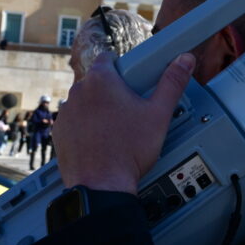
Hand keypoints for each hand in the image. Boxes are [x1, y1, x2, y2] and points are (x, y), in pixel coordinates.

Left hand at [53, 52, 193, 193]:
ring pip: (84, 103)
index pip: (107, 58)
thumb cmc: (128, 151)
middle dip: (111, 91)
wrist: (102, 186)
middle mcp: (78, 93)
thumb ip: (172, 83)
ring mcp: (66, 114)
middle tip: (130, 109)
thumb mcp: (159, 114)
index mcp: (101, 80)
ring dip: (96, 110)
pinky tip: (100, 141)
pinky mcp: (59, 133)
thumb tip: (184, 61)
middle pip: (96, 82)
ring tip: (116, 128)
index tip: (130, 78)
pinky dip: (84, 128)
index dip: (121, 66)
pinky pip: (73, 123)